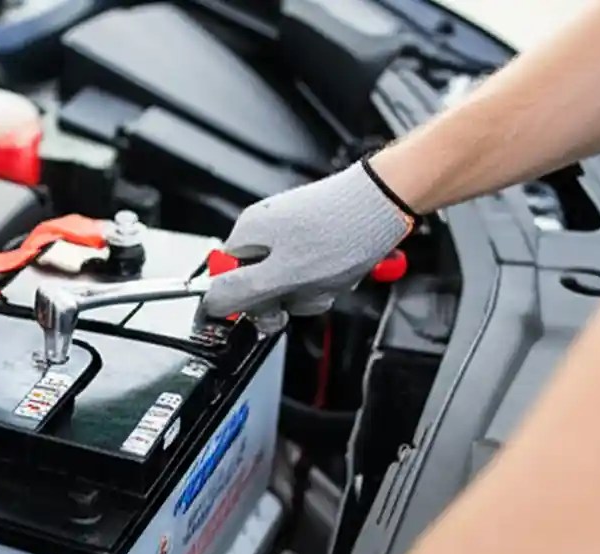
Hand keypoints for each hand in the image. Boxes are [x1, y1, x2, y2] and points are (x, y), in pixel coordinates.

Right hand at [202, 160, 414, 331]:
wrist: (389, 199)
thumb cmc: (344, 232)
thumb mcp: (286, 274)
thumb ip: (243, 292)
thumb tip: (210, 303)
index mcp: (247, 233)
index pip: (227, 283)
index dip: (251, 303)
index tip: (274, 308)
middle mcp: (265, 228)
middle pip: (262, 284)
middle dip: (291, 296)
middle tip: (312, 287)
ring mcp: (292, 229)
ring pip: (292, 280)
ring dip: (316, 288)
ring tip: (335, 274)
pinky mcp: (316, 231)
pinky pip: (314, 268)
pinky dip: (331, 275)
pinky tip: (345, 267)